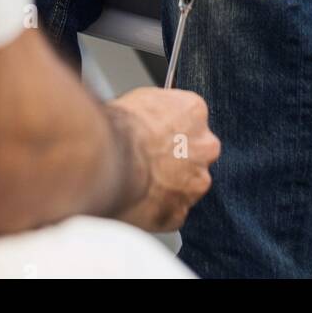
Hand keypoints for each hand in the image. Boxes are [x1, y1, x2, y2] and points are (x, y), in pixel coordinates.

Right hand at [109, 87, 219, 231]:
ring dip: (169, 186)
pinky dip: (157, 210)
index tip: (160, 136)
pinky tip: (138, 200)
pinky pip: (171, 212)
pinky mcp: (179, 213)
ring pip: (187, 186)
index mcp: (194, 112)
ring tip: (140, 182)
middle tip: (151, 161)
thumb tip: (152, 119)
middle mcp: (204, 147)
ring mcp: (194, 183)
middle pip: (197, 154)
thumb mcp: (144, 100)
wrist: (107, 158)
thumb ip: (161, 112)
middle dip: (178, 160)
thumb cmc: (119, 127)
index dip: (173, 130)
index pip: (192, 120)